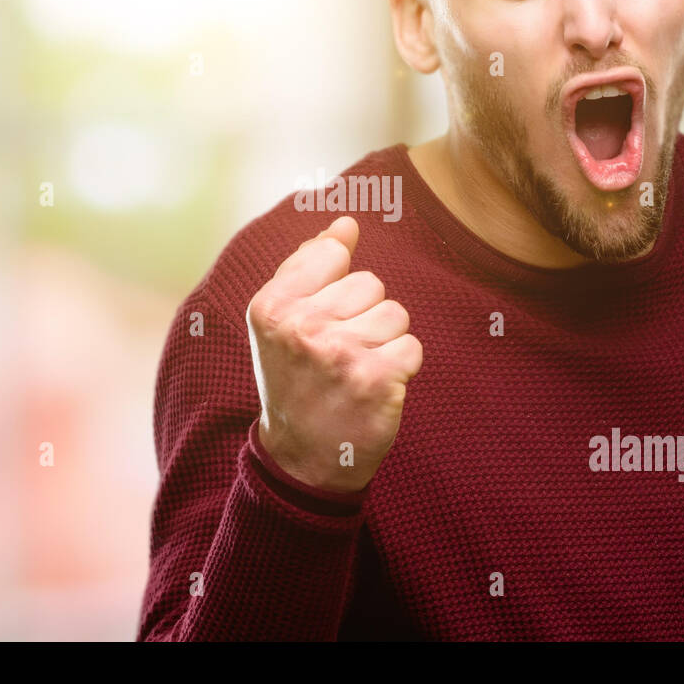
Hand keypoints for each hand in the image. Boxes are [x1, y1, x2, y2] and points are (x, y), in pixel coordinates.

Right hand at [246, 215, 422, 491]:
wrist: (301, 459)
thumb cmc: (295, 378)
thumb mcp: (282, 321)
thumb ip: (310, 265)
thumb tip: (346, 223)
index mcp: (271, 305)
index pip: (332, 254)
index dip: (334, 288)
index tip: (318, 323)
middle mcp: (301, 327)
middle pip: (369, 283)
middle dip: (362, 316)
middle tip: (336, 356)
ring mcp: (339, 353)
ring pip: (395, 313)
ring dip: (384, 342)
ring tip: (354, 371)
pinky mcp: (376, 379)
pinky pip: (412, 347)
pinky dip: (401, 369)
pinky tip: (373, 388)